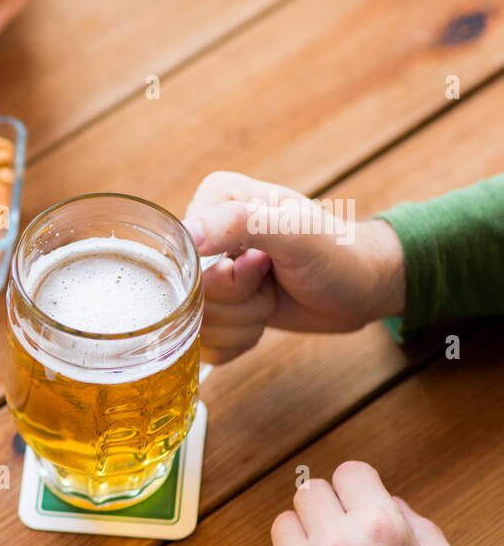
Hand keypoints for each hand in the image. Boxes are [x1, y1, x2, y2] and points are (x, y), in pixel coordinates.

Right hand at [182, 171, 406, 363]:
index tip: (261, 265)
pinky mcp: (213, 307)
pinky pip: (206, 344)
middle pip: (189, 295)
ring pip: (198, 324)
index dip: (221, 277)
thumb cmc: (337, 254)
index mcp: (211, 201)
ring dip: (245, 321)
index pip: (182, 257)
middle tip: (271, 281)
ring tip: (273, 295)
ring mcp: (205, 274)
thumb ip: (239, 222)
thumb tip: (188, 235)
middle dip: (239, 301)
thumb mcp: (294, 231)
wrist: (361, 287)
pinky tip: (261, 317)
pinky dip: (240, 340)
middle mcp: (202, 235)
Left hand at [256, 461, 472, 545]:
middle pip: (309, 493)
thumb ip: (421, 530)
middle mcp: (336, 543)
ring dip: (301, 541)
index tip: (355, 503)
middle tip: (338, 538)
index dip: (356, 488)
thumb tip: (391, 504)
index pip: (349, 473)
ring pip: (282, 526)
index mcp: (382, 529)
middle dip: (325, 511)